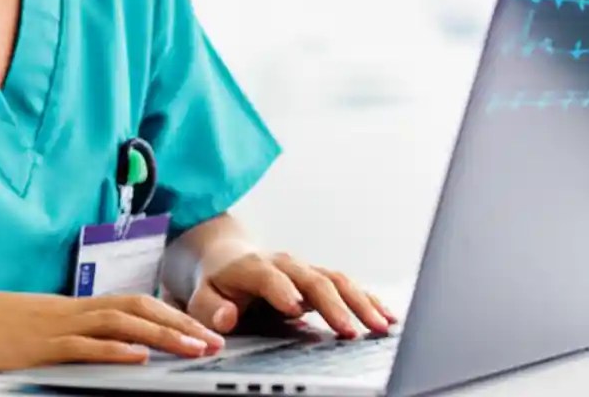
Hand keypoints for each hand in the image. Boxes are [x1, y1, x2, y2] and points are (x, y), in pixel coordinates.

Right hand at [0, 290, 225, 371]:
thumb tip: (102, 346)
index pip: (134, 304)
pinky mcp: (37, 347)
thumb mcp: (35, 329)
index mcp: (74, 308)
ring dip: (162, 335)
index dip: (172, 315)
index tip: (202, 330)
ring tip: (193, 348)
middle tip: (214, 341)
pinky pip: (82, 345)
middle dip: (180, 324)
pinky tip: (137, 355)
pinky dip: (113, 348)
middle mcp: (71, 312)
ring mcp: (55, 327)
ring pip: (120, 323)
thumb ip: (69, 335)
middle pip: (138, 308)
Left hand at [186, 252, 396, 338]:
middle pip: (313, 279)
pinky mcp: (319, 279)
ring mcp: (305, 270)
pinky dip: (368, 300)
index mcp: (253, 267)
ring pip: (337, 280)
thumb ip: (210, 308)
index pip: (269, 277)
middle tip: (351, 330)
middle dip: (334, 305)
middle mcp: (284, 264)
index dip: (282, 291)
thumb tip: (226, 317)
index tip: (296, 309)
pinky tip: (387, 317)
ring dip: (361, 302)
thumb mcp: (201, 295)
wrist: (228, 257)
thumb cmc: (216, 283)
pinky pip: (347, 286)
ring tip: (381, 325)